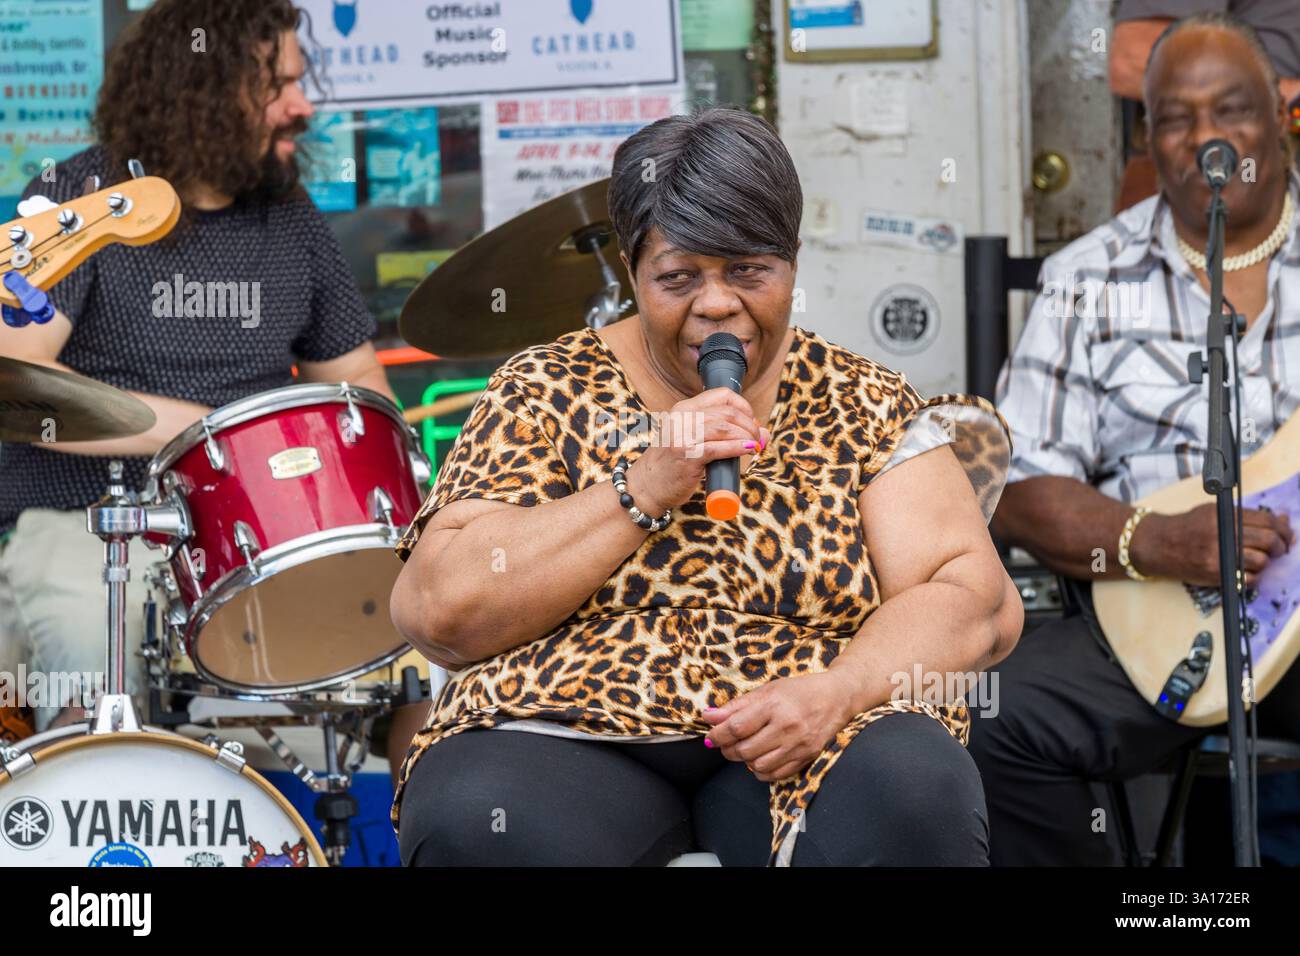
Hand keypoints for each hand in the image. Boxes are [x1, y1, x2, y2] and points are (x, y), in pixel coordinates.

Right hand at [625, 388, 769, 513]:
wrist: (648, 486)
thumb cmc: (674, 464)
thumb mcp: (694, 440)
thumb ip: (724, 433)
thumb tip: (763, 432)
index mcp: (683, 409)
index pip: (722, 395)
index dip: (744, 407)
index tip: (752, 422)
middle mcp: (681, 418)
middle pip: (727, 412)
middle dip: (750, 425)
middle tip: (757, 438)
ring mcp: (682, 436)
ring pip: (725, 428)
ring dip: (747, 436)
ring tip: (754, 446)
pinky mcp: (686, 455)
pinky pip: (719, 447)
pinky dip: (738, 448)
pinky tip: (748, 450)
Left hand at [701, 671, 855, 781]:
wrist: (837, 698)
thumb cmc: (799, 691)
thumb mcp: (767, 690)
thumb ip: (737, 706)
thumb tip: (708, 716)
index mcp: (774, 705)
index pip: (736, 727)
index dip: (717, 735)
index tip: (710, 736)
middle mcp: (787, 727)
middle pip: (745, 750)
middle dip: (728, 749)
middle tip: (726, 743)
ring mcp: (798, 745)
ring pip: (758, 765)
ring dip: (744, 760)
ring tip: (744, 748)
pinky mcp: (807, 757)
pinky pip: (775, 775)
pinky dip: (761, 771)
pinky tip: (760, 758)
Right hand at [1132, 502, 1294, 587]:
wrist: (1158, 544)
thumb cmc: (1187, 528)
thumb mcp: (1215, 513)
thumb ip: (1247, 517)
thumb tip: (1283, 521)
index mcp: (1225, 515)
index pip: (1268, 520)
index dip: (1284, 529)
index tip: (1288, 535)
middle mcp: (1224, 533)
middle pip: (1269, 540)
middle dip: (1281, 546)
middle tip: (1280, 549)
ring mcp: (1220, 555)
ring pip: (1262, 561)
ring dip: (1265, 562)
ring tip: (1257, 560)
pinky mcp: (1216, 573)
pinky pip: (1249, 579)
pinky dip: (1253, 577)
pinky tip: (1246, 571)